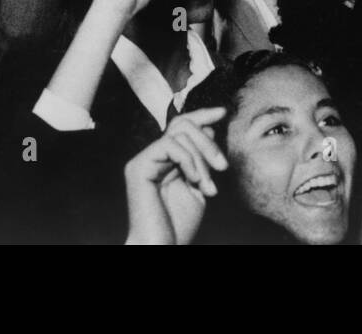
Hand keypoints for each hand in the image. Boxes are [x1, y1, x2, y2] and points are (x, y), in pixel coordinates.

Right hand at [125, 108, 228, 244]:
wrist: (162, 249)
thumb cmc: (178, 227)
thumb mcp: (198, 186)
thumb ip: (202, 159)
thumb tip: (208, 126)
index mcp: (165, 161)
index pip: (181, 126)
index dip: (202, 114)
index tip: (224, 112)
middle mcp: (152, 157)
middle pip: (182, 124)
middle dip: (208, 141)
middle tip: (223, 166)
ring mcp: (143, 161)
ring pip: (179, 133)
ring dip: (202, 156)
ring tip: (209, 186)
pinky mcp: (138, 167)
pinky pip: (169, 145)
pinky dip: (189, 160)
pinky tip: (195, 181)